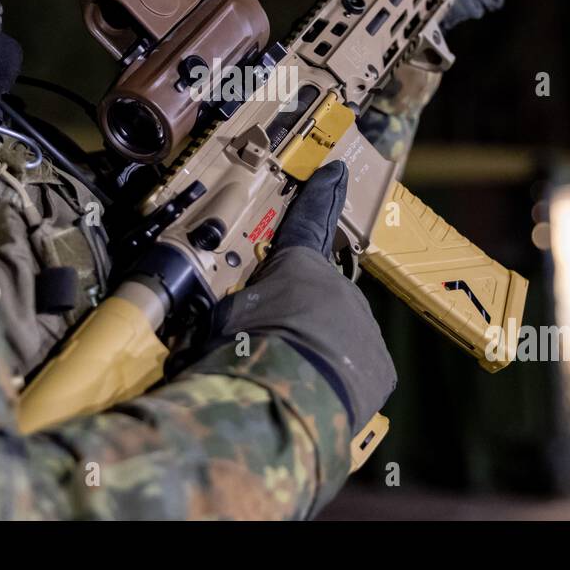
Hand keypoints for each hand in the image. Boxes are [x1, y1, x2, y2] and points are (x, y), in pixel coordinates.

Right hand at [207, 162, 396, 431]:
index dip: (321, 195)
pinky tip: (312, 396)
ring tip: (288, 381)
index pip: (309, 221)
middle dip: (300, 317)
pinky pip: (356, 370)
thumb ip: (223, 309)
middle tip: (272, 345)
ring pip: (340, 334)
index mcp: (299, 267)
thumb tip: (190, 316)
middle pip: (319, 297)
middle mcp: (338, 289)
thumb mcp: (219, 319)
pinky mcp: (379, 367)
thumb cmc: (243, 349)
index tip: (336, 169)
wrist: (287, 400)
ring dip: (318, 351)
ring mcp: (364, 327)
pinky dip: (337, 380)